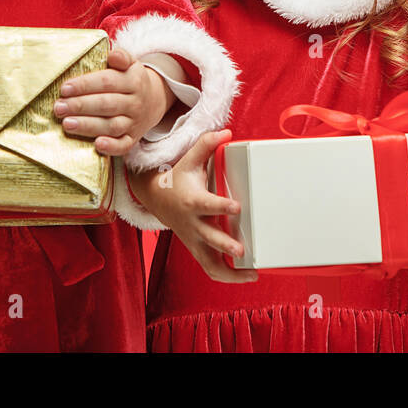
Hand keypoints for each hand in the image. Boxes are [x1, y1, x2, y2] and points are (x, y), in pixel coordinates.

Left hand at [52, 48, 175, 155]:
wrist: (155, 100)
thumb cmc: (131, 80)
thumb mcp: (131, 63)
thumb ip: (121, 56)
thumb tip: (112, 55)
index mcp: (133, 81)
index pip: (108, 82)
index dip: (85, 85)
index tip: (64, 88)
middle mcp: (135, 102)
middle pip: (107, 104)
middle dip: (80, 106)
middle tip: (58, 107)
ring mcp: (134, 122)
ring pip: (112, 125)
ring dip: (88, 125)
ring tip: (67, 124)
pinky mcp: (133, 138)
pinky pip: (124, 145)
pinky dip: (112, 147)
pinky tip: (97, 144)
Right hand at [130, 129, 259, 283]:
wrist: (156, 197)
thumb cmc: (177, 178)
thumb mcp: (189, 159)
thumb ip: (206, 145)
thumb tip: (225, 132)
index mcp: (192, 201)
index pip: (207, 205)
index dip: (221, 207)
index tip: (237, 207)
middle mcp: (193, 224)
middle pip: (208, 238)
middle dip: (224, 245)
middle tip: (242, 250)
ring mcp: (194, 239)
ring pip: (209, 262)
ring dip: (229, 272)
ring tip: (251, 274)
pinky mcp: (197, 249)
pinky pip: (210, 268)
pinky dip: (227, 276)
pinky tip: (247, 276)